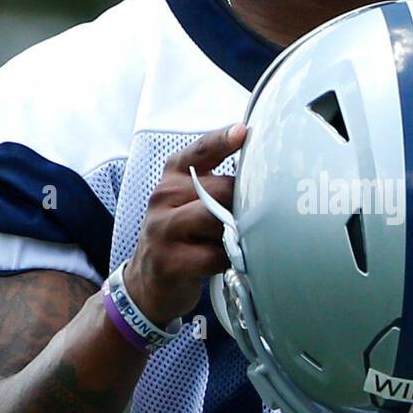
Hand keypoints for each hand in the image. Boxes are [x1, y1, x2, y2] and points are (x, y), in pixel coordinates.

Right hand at [124, 123, 247, 325]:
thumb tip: (265, 177)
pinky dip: (228, 260)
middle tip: (262, 215)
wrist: (147, 281)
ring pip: (216, 221)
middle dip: (246, 203)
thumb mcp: (191, 201)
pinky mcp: (168, 262)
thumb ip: (218, 184)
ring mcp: (162, 229)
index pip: (201, 151)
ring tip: (241, 240)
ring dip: (236, 232)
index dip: (223, 140)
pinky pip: (213, 256)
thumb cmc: (182, 235)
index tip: (244, 132)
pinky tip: (228, 262)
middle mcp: (163, 197)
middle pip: (220, 190)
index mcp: (173, 175)